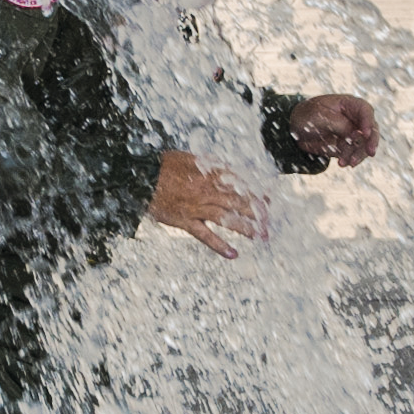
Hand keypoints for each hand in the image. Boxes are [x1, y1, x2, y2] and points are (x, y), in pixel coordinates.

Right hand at [147, 150, 264, 259]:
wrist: (142, 177)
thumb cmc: (165, 166)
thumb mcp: (191, 159)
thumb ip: (211, 165)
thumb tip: (230, 169)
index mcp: (209, 175)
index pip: (239, 185)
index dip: (256, 193)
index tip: (269, 199)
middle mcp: (206, 191)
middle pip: (237, 202)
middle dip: (256, 213)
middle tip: (270, 222)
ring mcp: (196, 208)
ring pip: (226, 218)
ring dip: (245, 228)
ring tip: (260, 236)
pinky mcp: (185, 221)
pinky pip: (204, 235)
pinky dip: (219, 245)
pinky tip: (233, 254)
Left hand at [287, 93, 377, 168]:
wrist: (294, 129)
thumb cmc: (306, 115)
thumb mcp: (319, 116)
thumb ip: (339, 124)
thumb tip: (355, 134)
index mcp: (349, 105)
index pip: (365, 111)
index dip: (368, 122)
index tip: (365, 134)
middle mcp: (354, 119)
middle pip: (371, 129)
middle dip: (371, 142)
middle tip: (370, 153)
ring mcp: (351, 133)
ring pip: (364, 144)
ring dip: (359, 154)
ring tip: (347, 163)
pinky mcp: (346, 146)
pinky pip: (353, 153)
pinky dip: (350, 159)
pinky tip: (342, 163)